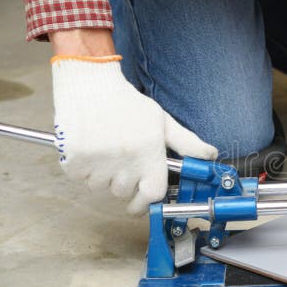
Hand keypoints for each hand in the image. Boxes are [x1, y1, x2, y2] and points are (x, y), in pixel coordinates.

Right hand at [51, 56, 217, 213]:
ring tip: (104, 149)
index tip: (139, 203)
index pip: (152, 193)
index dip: (146, 202)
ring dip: (101, 175)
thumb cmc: (128, 103)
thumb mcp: (162, 121)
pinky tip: (88, 147)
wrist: (91, 83)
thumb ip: (187, 143)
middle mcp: (125, 159)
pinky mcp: (74, 158)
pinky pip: (78, 177)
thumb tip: (211, 155)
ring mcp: (98, 161)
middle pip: (123, 192)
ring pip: (99, 186)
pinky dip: (81, 168)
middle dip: (123, 182)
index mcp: (149, 153)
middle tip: (121, 160)